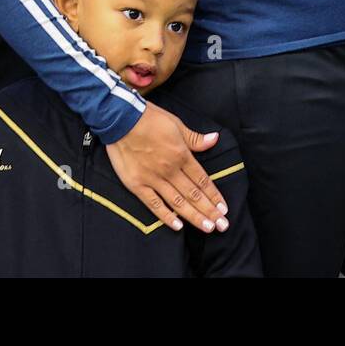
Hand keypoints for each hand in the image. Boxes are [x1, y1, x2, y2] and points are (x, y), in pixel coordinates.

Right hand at [105, 103, 229, 233]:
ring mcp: (153, 178)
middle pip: (193, 194)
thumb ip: (195, 138)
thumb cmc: (149, 118)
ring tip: (207, 227)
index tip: (224, 208)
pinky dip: (166, 216)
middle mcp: (170, 170)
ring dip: (194, 216)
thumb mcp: (176, 124)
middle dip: (210, 211)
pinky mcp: (137, 184)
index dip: (214, 195)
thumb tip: (215, 139)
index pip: (202, 180)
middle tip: (222, 225)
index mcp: (181, 154)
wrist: (120, 119)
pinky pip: (154, 204)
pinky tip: (177, 226)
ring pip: (177, 202)